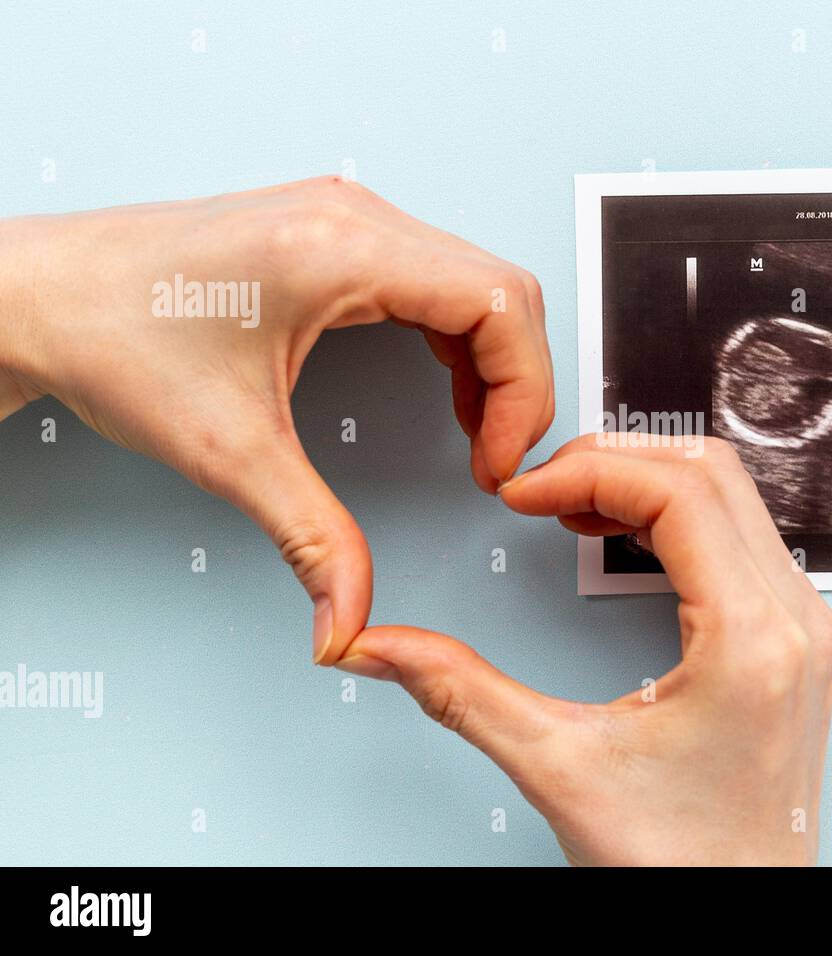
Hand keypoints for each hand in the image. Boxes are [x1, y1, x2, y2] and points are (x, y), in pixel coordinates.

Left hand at [0, 178, 553, 663]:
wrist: (39, 298)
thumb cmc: (111, 335)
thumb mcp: (227, 451)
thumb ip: (311, 540)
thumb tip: (350, 619)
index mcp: (341, 248)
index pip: (500, 302)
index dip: (524, 391)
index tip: (499, 459)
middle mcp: (354, 219)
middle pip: (502, 291)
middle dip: (518, 384)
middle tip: (496, 457)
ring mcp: (346, 221)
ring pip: (476, 284)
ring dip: (493, 364)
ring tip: (479, 436)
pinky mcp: (334, 238)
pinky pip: (436, 282)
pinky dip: (458, 344)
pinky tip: (447, 391)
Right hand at [338, 436, 831, 864]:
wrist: (738, 918)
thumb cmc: (685, 865)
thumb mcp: (559, 769)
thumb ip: (462, 695)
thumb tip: (385, 648)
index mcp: (753, 640)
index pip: (677, 492)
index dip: (587, 471)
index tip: (524, 493)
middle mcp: (796, 623)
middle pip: (711, 472)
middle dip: (614, 461)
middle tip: (542, 487)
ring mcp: (804, 630)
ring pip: (734, 496)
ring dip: (647, 481)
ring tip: (571, 505)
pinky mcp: (793, 642)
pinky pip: (744, 536)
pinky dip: (678, 516)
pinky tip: (622, 536)